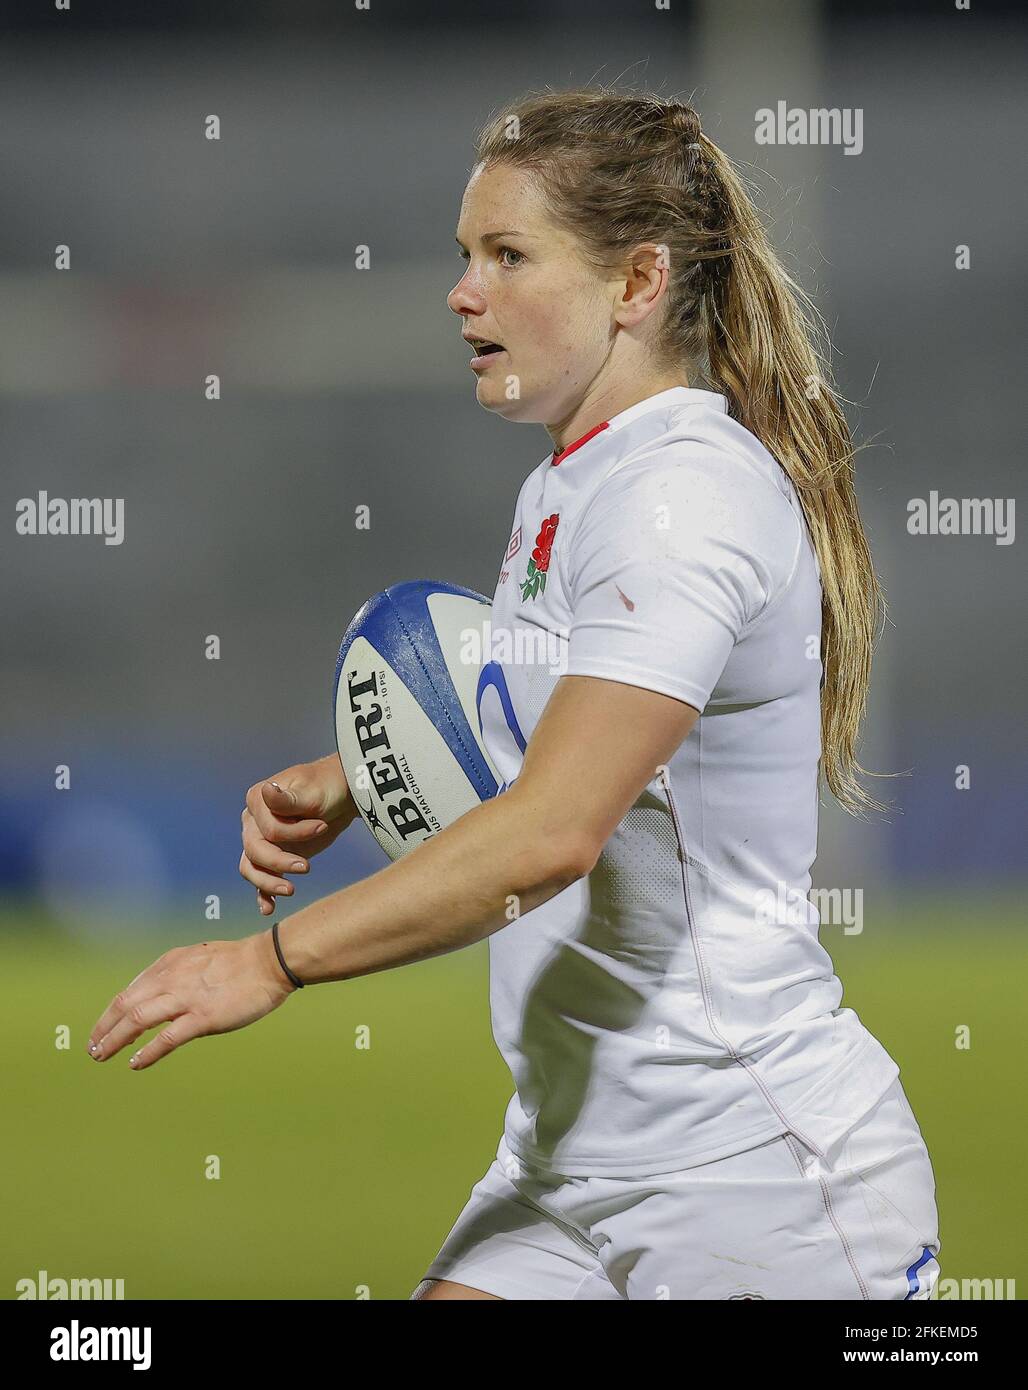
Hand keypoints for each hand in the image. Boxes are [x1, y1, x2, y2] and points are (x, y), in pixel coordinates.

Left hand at [87, 932, 294, 1071]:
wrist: (269, 961)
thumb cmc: (240, 961)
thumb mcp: (200, 958)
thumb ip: (178, 974)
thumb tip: (162, 994)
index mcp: (170, 963)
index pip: (131, 990)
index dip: (112, 1011)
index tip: (102, 1027)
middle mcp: (171, 978)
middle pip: (125, 1004)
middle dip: (104, 1027)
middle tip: (93, 1047)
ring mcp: (186, 997)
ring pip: (138, 1019)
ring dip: (115, 1039)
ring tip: (102, 1055)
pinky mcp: (203, 1017)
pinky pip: (167, 1037)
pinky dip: (147, 1052)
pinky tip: (135, 1063)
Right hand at [240, 754, 356, 915]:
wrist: (340, 796)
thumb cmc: (326, 788)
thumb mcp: (312, 792)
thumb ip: (288, 800)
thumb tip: (266, 791)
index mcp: (257, 801)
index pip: (268, 829)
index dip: (295, 833)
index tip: (321, 826)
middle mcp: (252, 821)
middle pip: (255, 851)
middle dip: (280, 862)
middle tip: (307, 868)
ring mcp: (260, 840)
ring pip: (251, 868)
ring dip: (267, 882)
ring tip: (290, 890)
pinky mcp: (272, 856)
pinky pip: (259, 878)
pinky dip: (262, 894)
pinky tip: (269, 909)